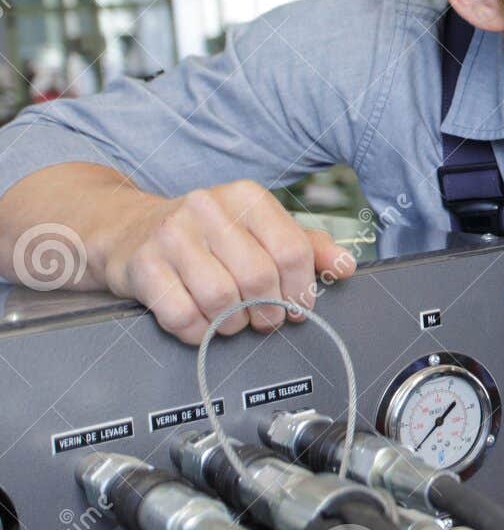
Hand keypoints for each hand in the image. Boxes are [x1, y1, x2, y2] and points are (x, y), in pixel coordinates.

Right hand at [100, 179, 354, 344]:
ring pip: (221, 299)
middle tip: (266, 319)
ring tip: (233, 320)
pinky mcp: (143, 266)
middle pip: (259, 277)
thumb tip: (345, 265)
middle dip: (269, 310)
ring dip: (233, 323)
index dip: (302, 288)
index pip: (292, 249)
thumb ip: (307, 246)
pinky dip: (199, 331)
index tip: (300, 306)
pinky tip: (203, 323)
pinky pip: (182, 315)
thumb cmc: (207, 235)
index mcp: (246, 197)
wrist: (131, 231)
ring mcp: (172, 235)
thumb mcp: (260, 230)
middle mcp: (208, 208)